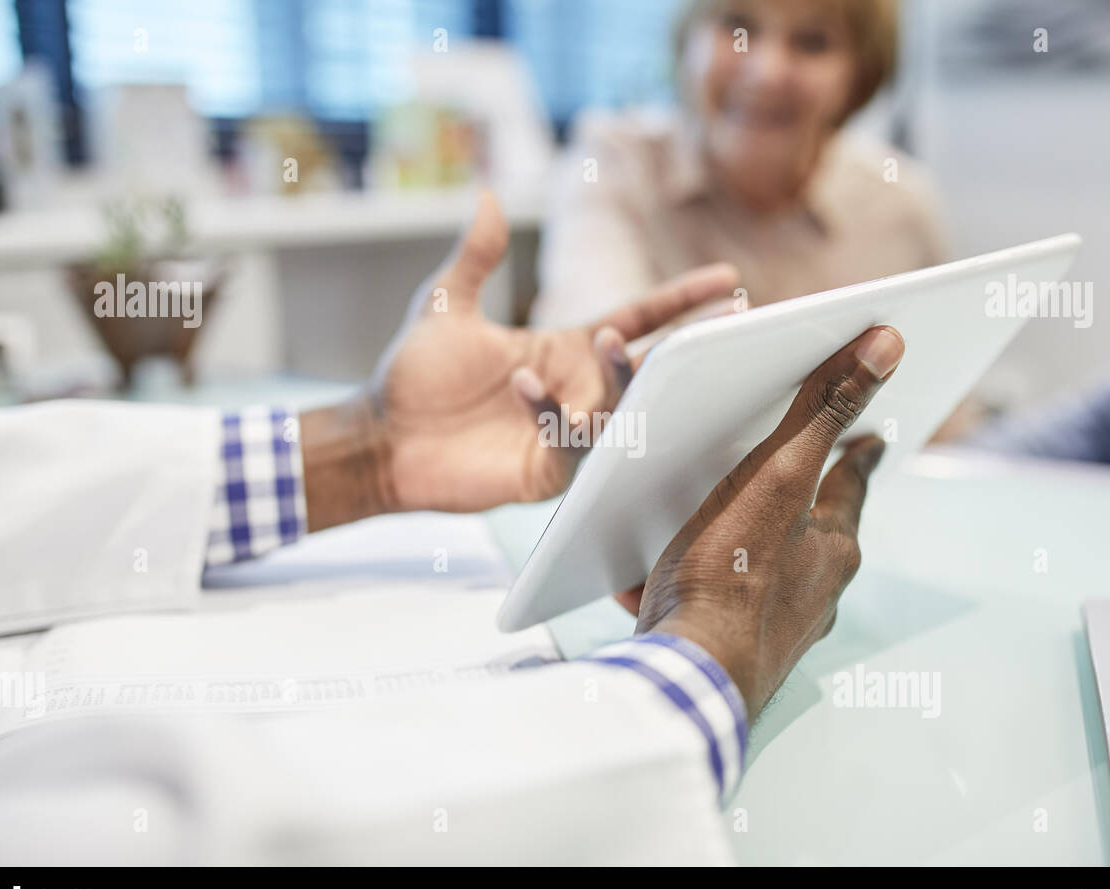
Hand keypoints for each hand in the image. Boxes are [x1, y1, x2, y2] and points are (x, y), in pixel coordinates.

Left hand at [301, 193, 738, 527]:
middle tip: (725, 319)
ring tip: (609, 342)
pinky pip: (570, 442)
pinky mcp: (546, 471)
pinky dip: (551, 411)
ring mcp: (566, 433)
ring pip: (622, 406)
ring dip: (622, 375)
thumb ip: (475, 256)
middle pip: (648, 365)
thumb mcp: (447, 305)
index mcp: (564, 349)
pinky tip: (521, 382)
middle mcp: (577, 389)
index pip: (638, 320)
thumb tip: (485, 196)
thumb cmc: (414, 376)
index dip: (682, 301)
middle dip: (689, 344)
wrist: (380, 437)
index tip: (729, 281)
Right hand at [628, 326, 904, 716]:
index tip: (874, 434)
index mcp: (831, 545)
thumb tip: (888, 346)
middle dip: (800, 501)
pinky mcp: (732, 652)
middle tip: (791, 475)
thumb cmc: (732, 576)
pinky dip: (693, 589)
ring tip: (713, 526)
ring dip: (743, 546)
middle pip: (814, 529)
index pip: (852, 481)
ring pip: (765, 572)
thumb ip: (824, 412)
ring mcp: (776, 627)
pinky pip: (714, 607)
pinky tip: (655, 585)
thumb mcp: (776, 478)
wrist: (688, 678)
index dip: (858, 449)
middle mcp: (816, 590)